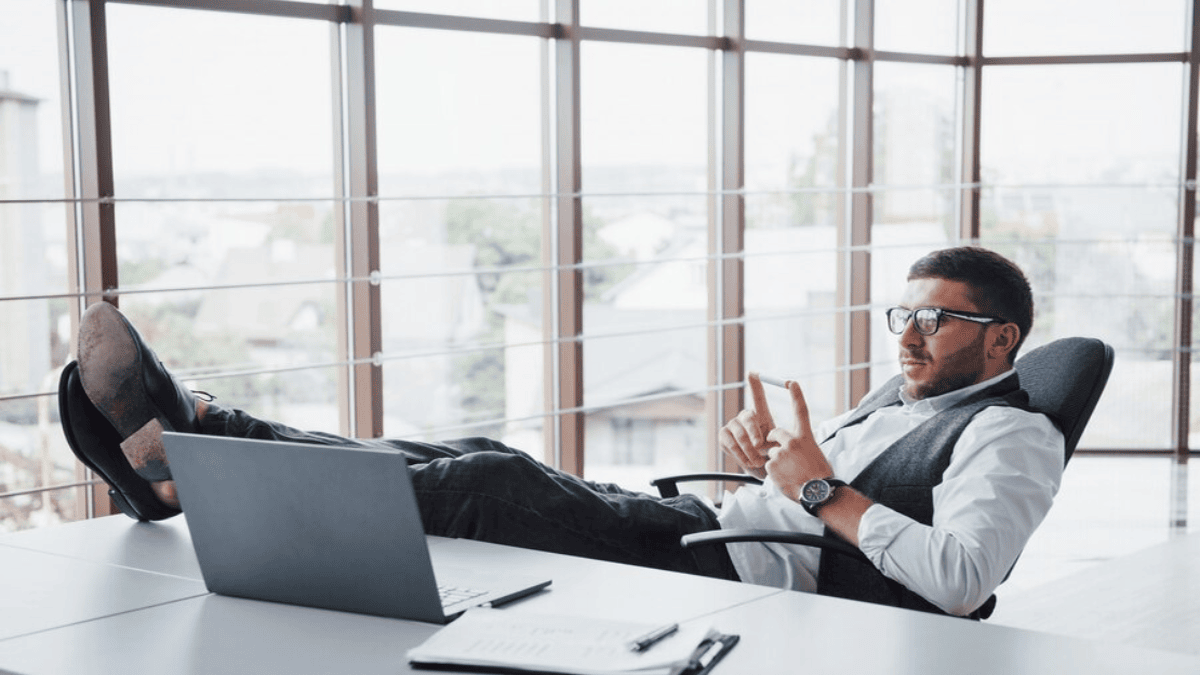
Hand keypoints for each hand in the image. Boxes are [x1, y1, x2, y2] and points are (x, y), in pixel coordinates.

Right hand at [717, 372, 775, 478]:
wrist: (762, 472)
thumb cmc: (773, 456)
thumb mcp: (780, 445)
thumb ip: (780, 436)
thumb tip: (775, 435)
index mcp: (761, 416)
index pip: (757, 397)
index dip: (755, 384)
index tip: (753, 372)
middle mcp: (745, 417)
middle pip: (748, 416)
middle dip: (753, 431)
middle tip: (760, 445)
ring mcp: (733, 426)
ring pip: (738, 431)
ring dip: (748, 448)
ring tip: (757, 459)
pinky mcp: (723, 436)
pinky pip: (729, 442)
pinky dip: (739, 453)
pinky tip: (747, 460)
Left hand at [764, 379, 833, 500]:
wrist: (819, 493)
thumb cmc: (819, 475)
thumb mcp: (814, 453)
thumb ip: (801, 444)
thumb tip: (790, 445)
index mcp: (805, 436)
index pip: (800, 410)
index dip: (796, 395)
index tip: (790, 381)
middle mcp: (792, 441)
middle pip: (774, 433)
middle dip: (774, 440)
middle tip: (787, 456)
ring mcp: (781, 452)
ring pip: (771, 452)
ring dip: (777, 461)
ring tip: (791, 472)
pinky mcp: (771, 464)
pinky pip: (768, 465)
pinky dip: (774, 472)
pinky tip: (785, 478)